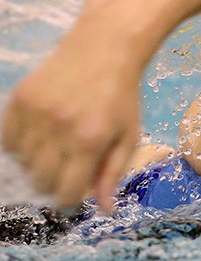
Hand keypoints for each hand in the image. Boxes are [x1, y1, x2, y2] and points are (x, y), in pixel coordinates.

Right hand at [2, 36, 140, 211]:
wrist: (103, 49)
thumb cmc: (121, 97)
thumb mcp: (128, 137)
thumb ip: (113, 174)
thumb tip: (106, 211)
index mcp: (90, 140)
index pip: (67, 192)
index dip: (70, 200)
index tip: (74, 193)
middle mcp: (59, 128)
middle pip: (41, 181)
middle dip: (54, 183)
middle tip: (67, 168)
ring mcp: (36, 112)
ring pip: (22, 162)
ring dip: (37, 162)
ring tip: (57, 145)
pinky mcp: (20, 98)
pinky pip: (8, 140)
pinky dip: (20, 145)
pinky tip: (40, 134)